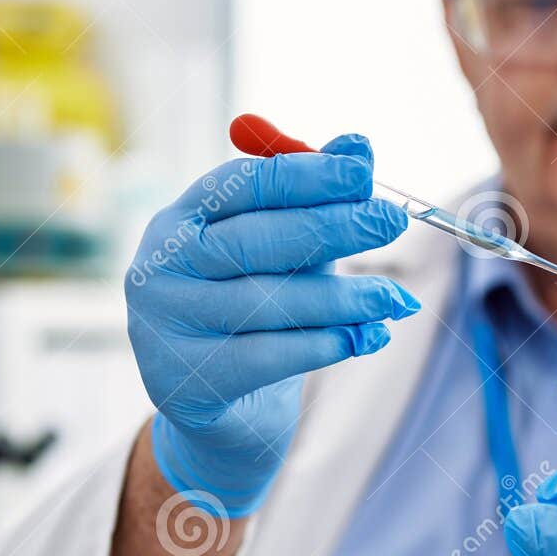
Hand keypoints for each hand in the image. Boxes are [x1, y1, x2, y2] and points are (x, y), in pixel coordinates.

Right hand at [125, 135, 416, 516]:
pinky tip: (366, 337)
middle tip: (391, 222)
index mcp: (179, 220)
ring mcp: (166, 324)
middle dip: (333, 226)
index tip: (362, 171)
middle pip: (255, 239)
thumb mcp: (284, 253)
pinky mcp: (188, 379)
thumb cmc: (253, 312)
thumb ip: (314, 201)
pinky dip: (327, 344)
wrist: (219, 409)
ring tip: (395, 298)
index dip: (305, 175)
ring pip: (269, 301)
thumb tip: (360, 146)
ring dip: (344, 298)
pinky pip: (271, 355)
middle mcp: (161, 266)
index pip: (243, 184)